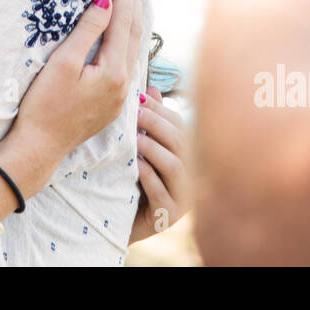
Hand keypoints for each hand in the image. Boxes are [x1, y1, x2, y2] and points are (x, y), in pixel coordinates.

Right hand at [8, 0, 144, 164]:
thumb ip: (87, 31)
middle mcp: (124, 84)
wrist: (39, 148)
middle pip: (134, 33)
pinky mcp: (113, 104)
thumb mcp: (63, 63)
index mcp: (113, 72)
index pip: (123, 21)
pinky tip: (125, 33)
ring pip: (133, 49)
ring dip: (134, 20)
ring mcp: (121, 96)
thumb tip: (105, 0)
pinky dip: (127, 41)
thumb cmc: (44, 105)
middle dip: (135, 1)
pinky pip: (127, 63)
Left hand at [130, 87, 191, 243]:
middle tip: (133, 113)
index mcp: (188, 156)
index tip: (139, 98)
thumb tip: (152, 89)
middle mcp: (191, 176)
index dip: (161, 111)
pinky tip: (134, 164)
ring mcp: (183, 199)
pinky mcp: (168, 217)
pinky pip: (161, 193)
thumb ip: (151, 122)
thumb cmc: (132, 178)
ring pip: (174, 167)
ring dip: (152, 149)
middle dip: (155, 125)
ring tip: (132, 138)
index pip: (181, 127)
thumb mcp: (142, 148)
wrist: (118, 220)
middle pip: (180, 143)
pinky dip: (148, 175)